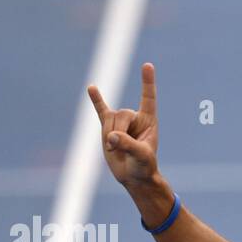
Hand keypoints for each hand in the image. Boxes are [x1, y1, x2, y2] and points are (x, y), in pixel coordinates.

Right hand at [87, 62, 158, 186]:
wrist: (133, 176)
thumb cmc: (144, 166)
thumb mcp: (141, 156)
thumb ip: (128, 145)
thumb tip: (112, 137)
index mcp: (149, 121)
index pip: (148, 98)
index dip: (147, 82)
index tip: (147, 65)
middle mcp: (135, 117)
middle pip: (121, 114)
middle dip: (119, 132)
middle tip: (122, 149)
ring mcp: (120, 121)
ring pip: (108, 120)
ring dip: (109, 137)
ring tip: (116, 150)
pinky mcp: (108, 126)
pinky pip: (100, 110)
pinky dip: (96, 100)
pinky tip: (92, 88)